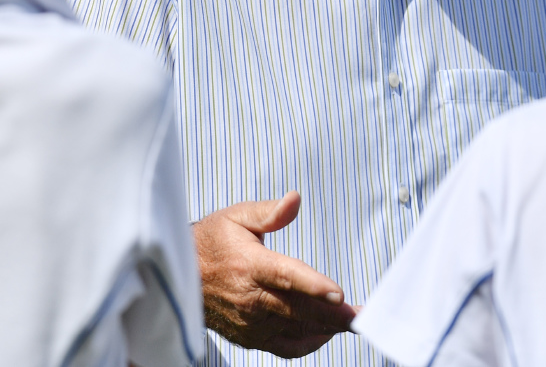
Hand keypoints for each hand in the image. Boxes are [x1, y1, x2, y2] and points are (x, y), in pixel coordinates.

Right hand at [194, 191, 357, 357]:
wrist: (181, 277)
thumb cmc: (212, 242)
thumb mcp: (236, 217)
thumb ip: (268, 211)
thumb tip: (295, 199)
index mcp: (249, 266)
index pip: (286, 276)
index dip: (314, 286)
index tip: (339, 294)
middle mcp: (250, 299)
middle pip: (300, 309)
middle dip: (335, 314)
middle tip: (364, 315)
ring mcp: (250, 323)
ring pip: (298, 329)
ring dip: (328, 326)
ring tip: (354, 321)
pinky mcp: (250, 338)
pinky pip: (287, 346)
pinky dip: (310, 342)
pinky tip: (327, 332)